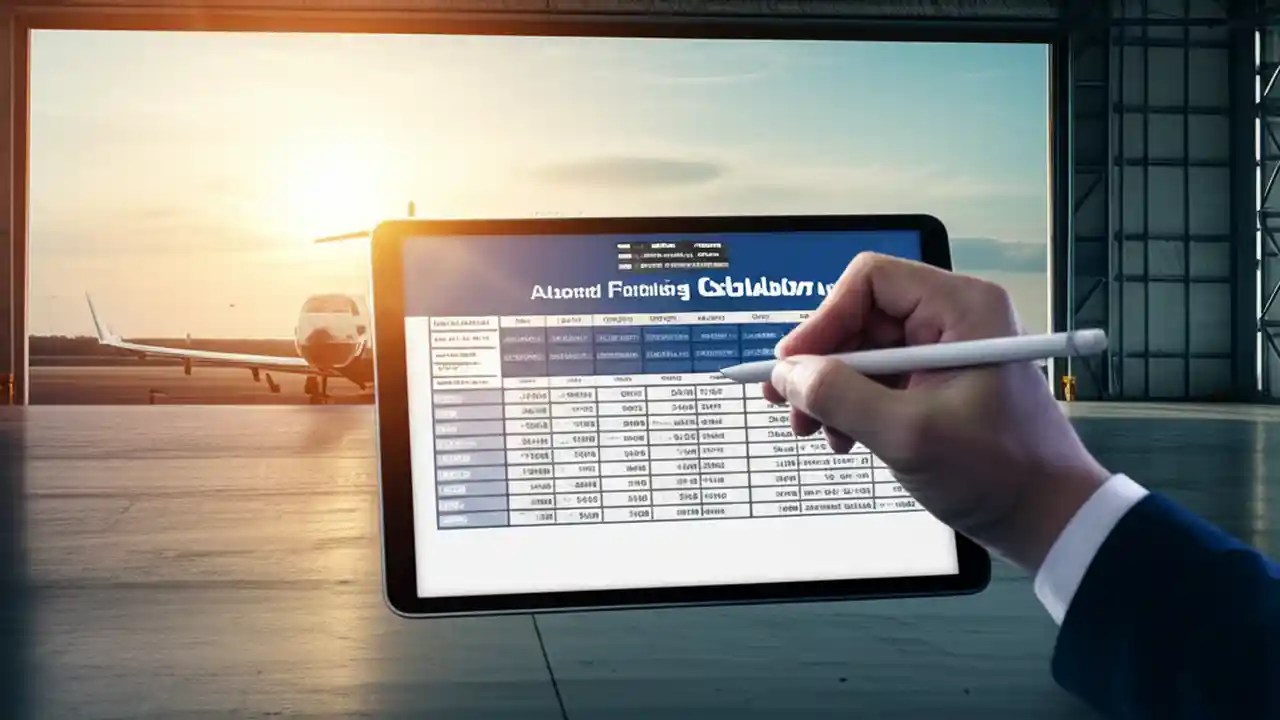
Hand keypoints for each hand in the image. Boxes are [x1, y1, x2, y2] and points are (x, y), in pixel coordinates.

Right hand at [764, 252, 1111, 572]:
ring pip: (864, 351)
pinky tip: (847, 437)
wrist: (1048, 518)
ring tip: (819, 431)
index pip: (870, 282)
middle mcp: (954, 319)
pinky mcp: (938, 381)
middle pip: (861, 317)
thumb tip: (788, 375)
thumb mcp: (909, 435)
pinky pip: (880, 379)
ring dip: (833, 390)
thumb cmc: (1001, 473)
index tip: (793, 365)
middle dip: (822, 364)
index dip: (824, 320)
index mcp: (962, 308)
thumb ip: (841, 398)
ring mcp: (945, 351)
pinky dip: (854, 406)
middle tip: (789, 403)